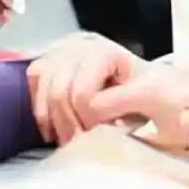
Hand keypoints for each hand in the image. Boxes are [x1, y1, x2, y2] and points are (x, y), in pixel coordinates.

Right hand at [26, 33, 145, 144]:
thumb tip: (90, 113)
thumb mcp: (149, 95)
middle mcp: (79, 44)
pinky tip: (52, 125)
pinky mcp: (52, 58)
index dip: (91, 122)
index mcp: (104, 51)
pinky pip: (34, 80)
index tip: (103, 135)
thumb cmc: (154, 92)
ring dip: (53, 120)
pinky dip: (40, 106)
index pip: (83, 95)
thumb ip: (121, 101)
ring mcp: (63, 49)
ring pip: (44, 88)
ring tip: (66, 139)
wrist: (152, 85)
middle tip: (80, 143)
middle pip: (60, 93)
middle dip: (69, 125)